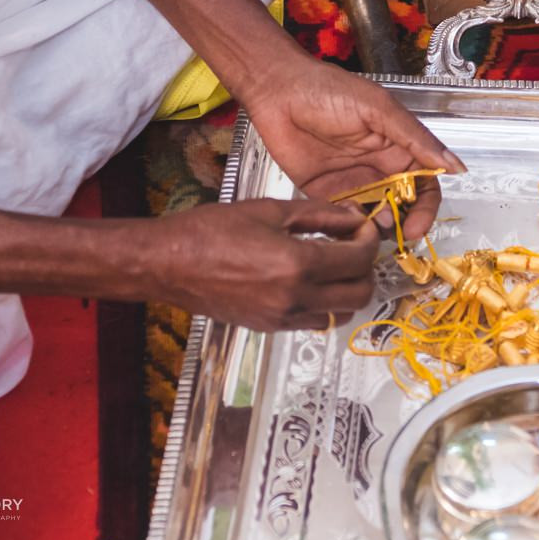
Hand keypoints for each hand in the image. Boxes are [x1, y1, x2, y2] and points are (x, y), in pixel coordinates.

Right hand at [145, 198, 379, 330]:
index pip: (359, 260)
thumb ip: (320, 215)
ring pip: (342, 314)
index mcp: (297, 265)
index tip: (364, 227)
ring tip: (334, 263)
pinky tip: (311, 279)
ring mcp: (283, 318)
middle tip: (355, 246)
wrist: (169, 264)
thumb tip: (354, 216)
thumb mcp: (270, 211)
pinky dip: (325, 303)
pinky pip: (315, 321)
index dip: (369, 240)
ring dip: (348, 289)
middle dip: (367, 268)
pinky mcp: (271, 328)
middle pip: (360, 294)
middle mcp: (295, 298)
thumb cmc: (210, 232)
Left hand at [241, 57, 465, 239]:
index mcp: (398, 148)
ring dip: (378, 227)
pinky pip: (346, 217)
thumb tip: (454, 166)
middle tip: (398, 233)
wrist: (278, 92)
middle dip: (405, 223)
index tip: (419, 225)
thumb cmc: (329, 89)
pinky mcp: (327, 194)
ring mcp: (354, 183)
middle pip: (404, 207)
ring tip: (371, 226)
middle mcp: (380, 168)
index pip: (424, 185)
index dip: (426, 208)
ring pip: (376, 216)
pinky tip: (349, 224)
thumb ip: (415, 139)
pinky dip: (351, 226)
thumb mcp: (379, 109)